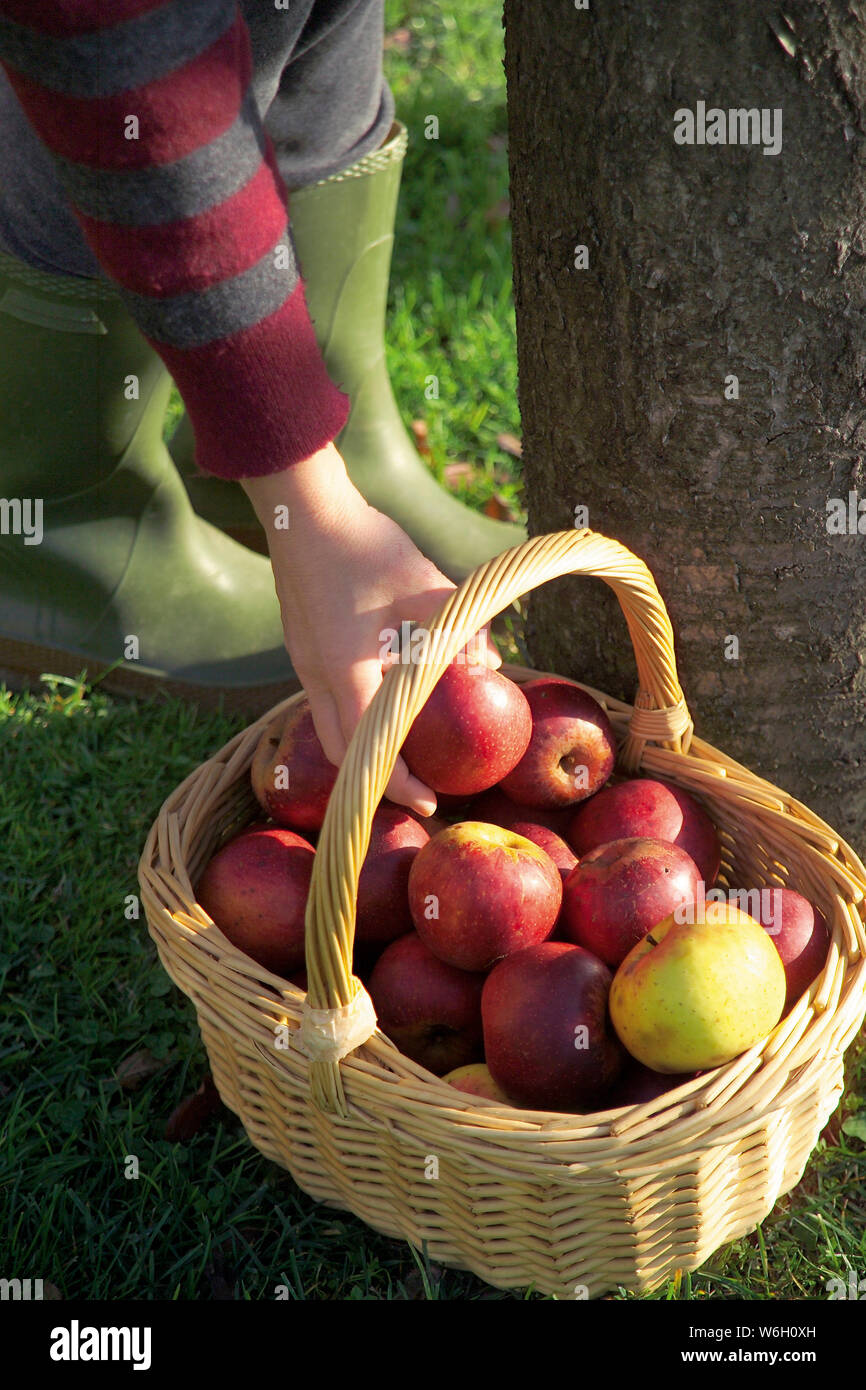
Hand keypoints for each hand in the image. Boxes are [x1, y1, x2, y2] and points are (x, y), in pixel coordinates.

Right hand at [241, 444, 499, 814]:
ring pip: (329, 726)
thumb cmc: (365, 545)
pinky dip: (354, 718)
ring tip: (404, 757)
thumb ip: (459, 628)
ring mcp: (303, 661)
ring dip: (364, 748)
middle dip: (376, 779)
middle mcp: (316, 675)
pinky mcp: (303, 646)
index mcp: (343, 669)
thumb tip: (492, 666)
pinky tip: (387, 704)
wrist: (305, 508)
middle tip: (418, 793)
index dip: (397, 783)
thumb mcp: (423, 584)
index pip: (369, 746)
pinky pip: (327, 700)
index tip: (429, 803)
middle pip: (340, 750)